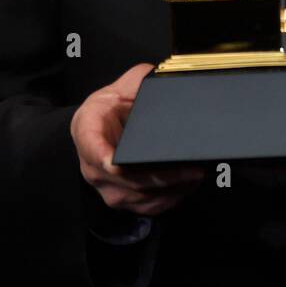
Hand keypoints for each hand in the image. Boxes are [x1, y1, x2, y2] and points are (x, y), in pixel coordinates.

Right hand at [71, 63, 207, 216]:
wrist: (99, 126)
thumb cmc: (109, 107)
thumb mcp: (121, 86)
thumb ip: (138, 82)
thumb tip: (163, 80)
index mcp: (87, 131)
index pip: (94, 149)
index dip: (106, 159)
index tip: (118, 163)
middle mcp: (93, 166)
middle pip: (128, 179)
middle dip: (164, 176)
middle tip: (193, 169)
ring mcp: (108, 187)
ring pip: (142, 197)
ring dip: (173, 189)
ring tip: (198, 175)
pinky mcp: (124, 199)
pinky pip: (149, 206)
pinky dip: (171, 198)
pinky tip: (189, 186)